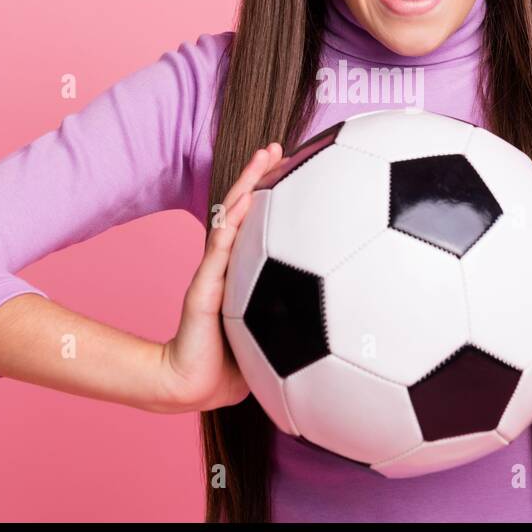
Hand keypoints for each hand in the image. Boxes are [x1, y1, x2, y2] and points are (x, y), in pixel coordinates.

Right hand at [160, 142, 283, 412]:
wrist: (191, 384)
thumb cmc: (231, 365)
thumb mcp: (270, 339)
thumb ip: (295, 323)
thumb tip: (340, 321)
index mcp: (241, 272)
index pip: (257, 224)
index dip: (271, 195)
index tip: (293, 169)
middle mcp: (227, 264)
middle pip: (242, 209)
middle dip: (258, 175)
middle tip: (277, 147)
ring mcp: (213, 272)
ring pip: (231, 217)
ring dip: (247, 184)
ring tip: (264, 156)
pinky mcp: (203, 288)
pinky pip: (220, 249)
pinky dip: (234, 223)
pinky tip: (247, 200)